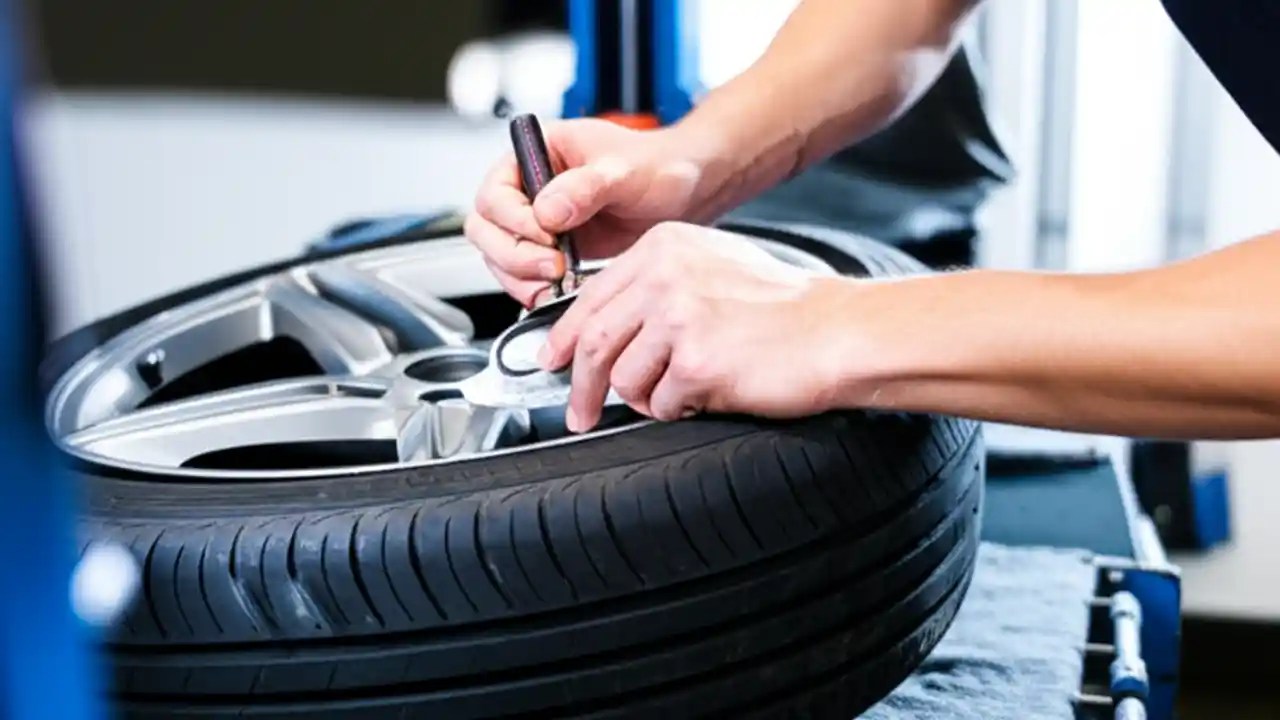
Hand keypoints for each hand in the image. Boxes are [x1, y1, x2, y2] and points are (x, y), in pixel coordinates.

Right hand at [464, 118, 709, 306]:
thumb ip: (587, 187)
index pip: (495, 193)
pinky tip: (560, 291)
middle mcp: (529, 188)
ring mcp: (537, 222)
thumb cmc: (657, 165)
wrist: (683, 192)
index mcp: (536, 154)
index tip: (547, 236)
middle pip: (486, 229)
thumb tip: (548, 211)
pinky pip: (524, 276)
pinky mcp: (552, 251)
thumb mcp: (625, 170)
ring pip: (499, 257)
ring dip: (520, 277)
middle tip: (551, 267)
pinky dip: (535, 288)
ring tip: (556, 282)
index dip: (513, 220)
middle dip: (512, 255)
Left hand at [538, 222, 849, 431]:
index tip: (554, 361)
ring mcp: (678, 319)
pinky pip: (660, 403)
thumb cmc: (783, 307)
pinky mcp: (695, 362)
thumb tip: (608, 322)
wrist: (835, 331)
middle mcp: (664, 276)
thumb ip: (657, 284)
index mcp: (663, 248)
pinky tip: (704, 395)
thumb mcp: (712, 266)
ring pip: (623, 379)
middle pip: (594, 342)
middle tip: (580, 413)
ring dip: (643, 399)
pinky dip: (677, 409)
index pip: (589, 297)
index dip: (564, 338)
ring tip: (677, 394)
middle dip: (581, 387)